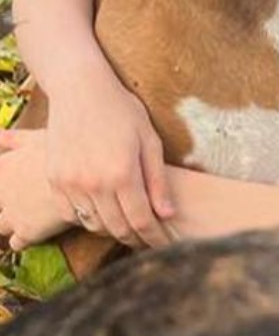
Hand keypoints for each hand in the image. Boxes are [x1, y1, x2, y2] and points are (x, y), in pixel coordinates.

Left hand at [0, 128, 70, 250]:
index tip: (17, 182)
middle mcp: (2, 191)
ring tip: (33, 214)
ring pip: (1, 225)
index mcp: (2, 167)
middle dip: (7, 202)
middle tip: (28, 197)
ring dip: (12, 222)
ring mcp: (12, 213)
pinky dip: (24, 239)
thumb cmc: (66, 147)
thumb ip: (12, 138)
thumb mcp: (37, 137)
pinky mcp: (28, 232)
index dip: (5, 181)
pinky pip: (16, 243)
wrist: (90, 170)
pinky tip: (41, 229)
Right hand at [2, 70, 174, 248]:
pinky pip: (72, 215)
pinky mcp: (55, 181)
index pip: (141, 221)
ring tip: (126, 223)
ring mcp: (71, 184)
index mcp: (122, 173)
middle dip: (135, 237)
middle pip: (117, 228)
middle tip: (146, 238)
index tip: (163, 245)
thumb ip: (158, 179)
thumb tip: (167, 214)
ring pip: (94, 225)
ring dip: (112, 228)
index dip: (154, 238)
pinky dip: (88, 219)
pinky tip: (100, 210)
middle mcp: (94, 184)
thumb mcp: (149, 139)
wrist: (79, 90)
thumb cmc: (121, 110)